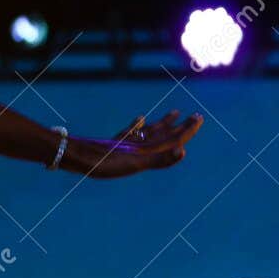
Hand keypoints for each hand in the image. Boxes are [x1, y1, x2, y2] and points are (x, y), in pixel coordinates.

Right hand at [59, 110, 203, 178]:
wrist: (80, 161)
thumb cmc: (107, 164)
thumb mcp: (136, 162)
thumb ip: (160, 158)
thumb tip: (183, 151)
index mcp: (149, 154)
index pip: (174, 140)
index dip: (187, 130)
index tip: (197, 119)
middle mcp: (142, 150)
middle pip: (167, 136)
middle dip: (182, 126)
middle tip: (197, 115)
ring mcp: (130, 147)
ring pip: (152, 133)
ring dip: (165, 123)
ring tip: (176, 113)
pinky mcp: (116, 143)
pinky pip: (132, 132)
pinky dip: (138, 125)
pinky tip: (141, 118)